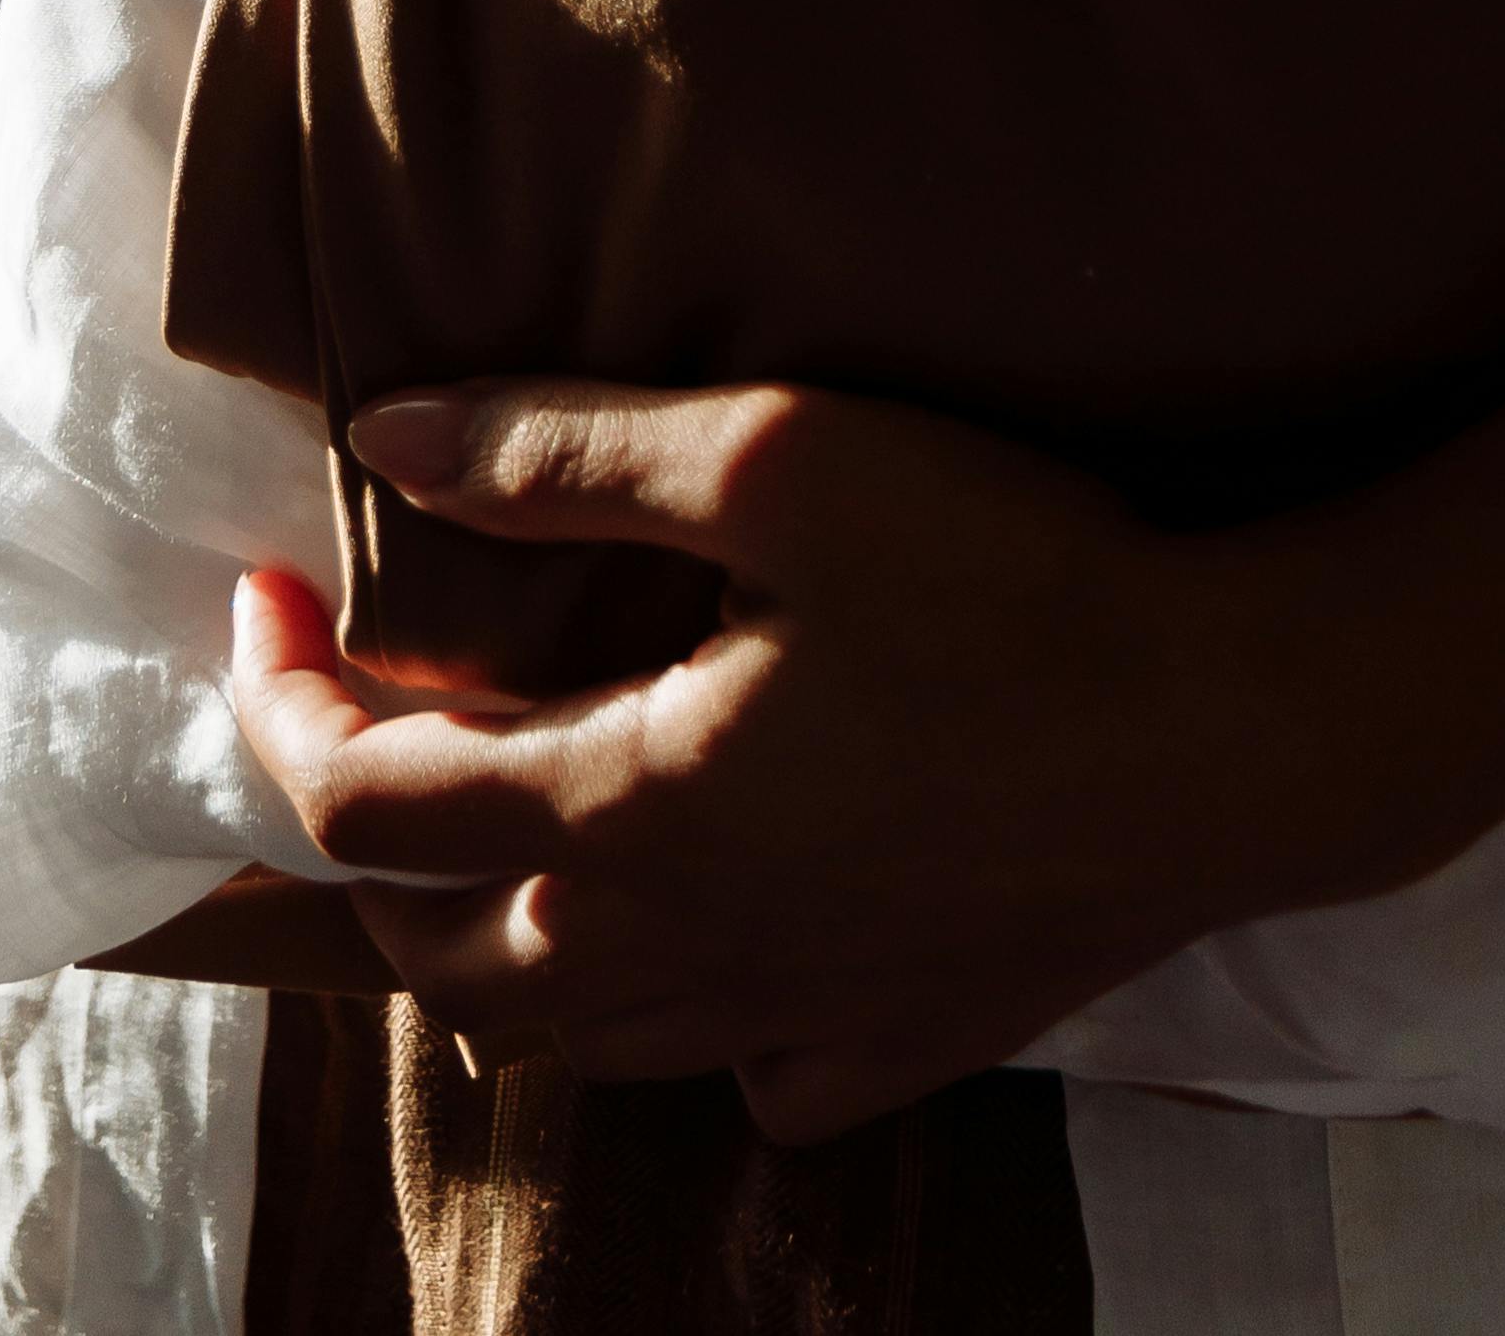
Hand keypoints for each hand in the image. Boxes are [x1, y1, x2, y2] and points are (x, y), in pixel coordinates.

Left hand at [227, 375, 1395, 1137]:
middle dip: (359, 838)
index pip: (366, 796)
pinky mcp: (893, 1038)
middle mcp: (678, 948)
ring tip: (495, 817)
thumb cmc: (1018, 578)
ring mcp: (786, 1014)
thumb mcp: (785, 458)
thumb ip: (569, 451)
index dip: (279, 695)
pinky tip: (708, 922)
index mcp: (628, 811)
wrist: (1239, 734)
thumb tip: (389, 436)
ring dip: (485, 934)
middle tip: (364, 707)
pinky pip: (732, 1069)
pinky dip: (672, 1012)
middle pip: (435, 951)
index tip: (264, 591)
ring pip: (562, 1037)